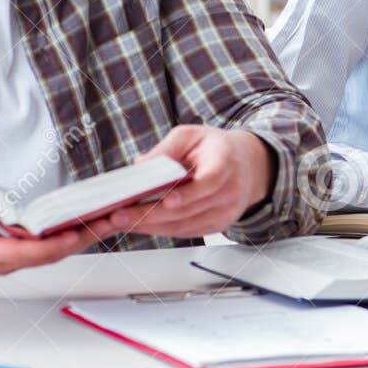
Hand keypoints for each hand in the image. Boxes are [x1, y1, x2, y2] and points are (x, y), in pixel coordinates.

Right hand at [0, 193, 114, 285]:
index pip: (26, 252)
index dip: (54, 244)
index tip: (77, 232)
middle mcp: (1, 260)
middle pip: (50, 252)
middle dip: (82, 236)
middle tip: (112, 218)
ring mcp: (6, 258)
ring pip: (51, 250)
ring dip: (81, 235)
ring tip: (110, 217)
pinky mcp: (7, 251)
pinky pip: (43, 246)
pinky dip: (66, 234)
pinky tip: (84, 222)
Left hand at [107, 126, 275, 238]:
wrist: (247, 165)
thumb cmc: (215, 149)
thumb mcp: (191, 135)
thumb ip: (167, 148)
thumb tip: (141, 165)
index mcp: (225, 163)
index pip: (210, 181)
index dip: (189, 193)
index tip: (167, 200)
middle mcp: (230, 191)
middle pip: (188, 209)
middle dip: (150, 214)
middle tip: (120, 216)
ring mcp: (225, 212)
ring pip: (184, 225)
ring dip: (150, 226)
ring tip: (122, 222)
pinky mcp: (217, 225)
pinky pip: (186, 231)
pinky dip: (161, 229)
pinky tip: (140, 225)